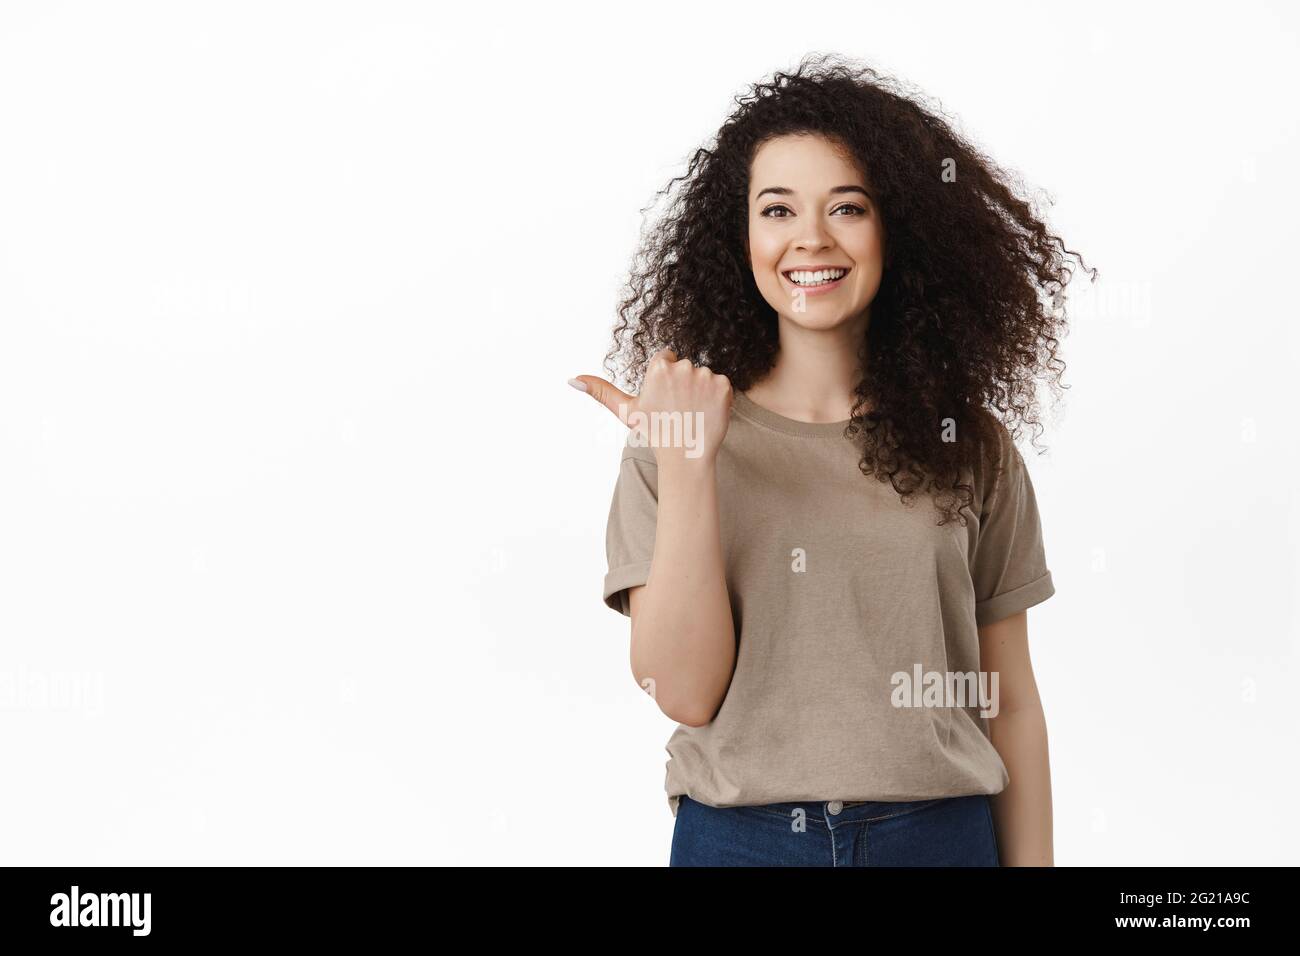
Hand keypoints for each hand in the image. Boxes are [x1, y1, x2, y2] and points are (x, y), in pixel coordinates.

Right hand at [570, 349, 732, 463]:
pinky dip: (717, 398)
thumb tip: (571, 379)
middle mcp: (683, 367)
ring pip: (703, 377)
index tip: (665, 400)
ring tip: (692, 413)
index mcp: (659, 367)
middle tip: (679, 409)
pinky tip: (707, 413)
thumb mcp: (626, 410)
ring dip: (701, 391)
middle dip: (684, 385)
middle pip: (686, 367)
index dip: (666, 381)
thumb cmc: (654, 433)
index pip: (667, 360)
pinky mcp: (724, 387)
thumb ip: (601, 391)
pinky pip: (721, 385)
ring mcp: (706, 376)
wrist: (685, 457)